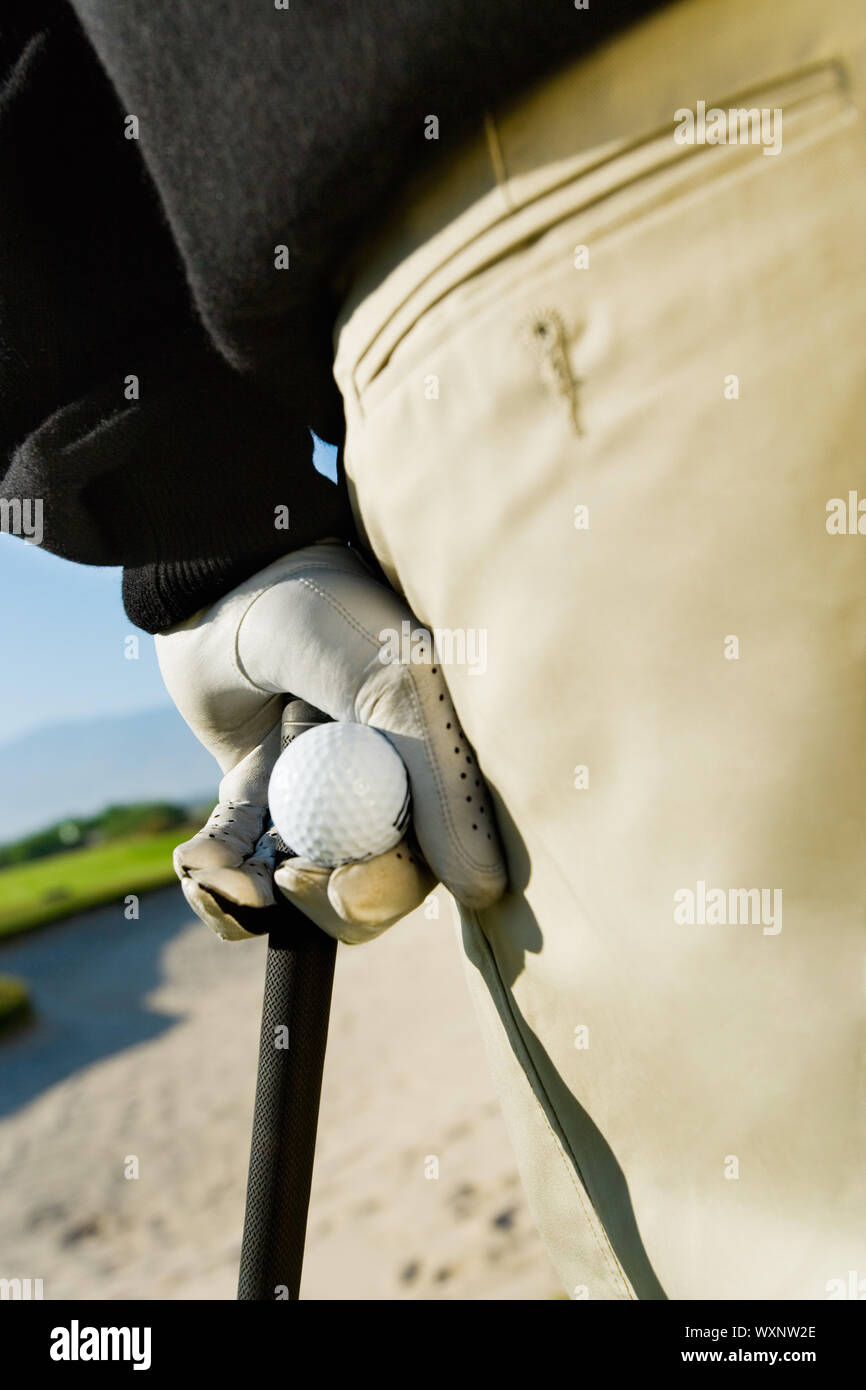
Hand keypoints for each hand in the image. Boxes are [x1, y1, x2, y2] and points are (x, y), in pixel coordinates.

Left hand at [155, 542, 506, 941]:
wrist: (215, 573)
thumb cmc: (317, 610)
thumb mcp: (393, 683)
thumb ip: (442, 784)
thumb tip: (482, 891)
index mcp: (429, 762)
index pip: (429, 864)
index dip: (384, 890)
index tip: (338, 878)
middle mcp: (380, 785)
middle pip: (364, 891)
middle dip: (317, 899)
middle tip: (278, 872)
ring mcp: (315, 794)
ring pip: (298, 891)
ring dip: (252, 899)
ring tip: (216, 872)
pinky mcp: (253, 799)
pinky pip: (241, 867)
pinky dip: (216, 877)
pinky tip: (198, 861)